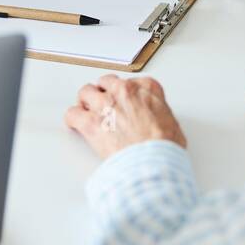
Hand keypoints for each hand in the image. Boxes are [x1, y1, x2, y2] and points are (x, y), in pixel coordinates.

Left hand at [64, 74, 186, 160]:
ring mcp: (105, 105)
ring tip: (86, 111)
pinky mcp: (90, 122)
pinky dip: (72, 119)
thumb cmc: (164, 147)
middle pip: (106, 82)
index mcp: (146, 89)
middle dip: (104, 93)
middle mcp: (124, 92)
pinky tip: (75, 124)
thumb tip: (156, 122)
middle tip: (104, 105)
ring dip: (85, 102)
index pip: (131, 81)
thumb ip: (160, 114)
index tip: (124, 100)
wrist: (152, 163)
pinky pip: (72, 113)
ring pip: (85, 92)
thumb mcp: (172, 123)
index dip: (125, 93)